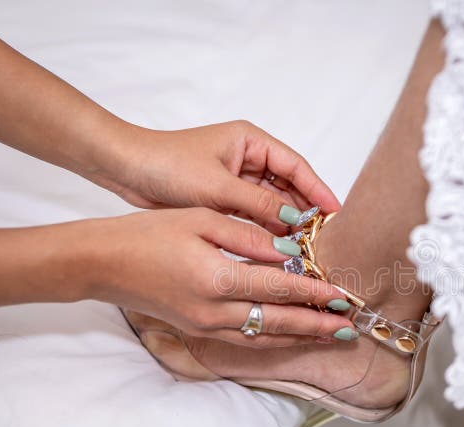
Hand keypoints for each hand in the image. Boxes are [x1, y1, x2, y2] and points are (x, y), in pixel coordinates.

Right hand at [87, 208, 354, 346]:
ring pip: (264, 338)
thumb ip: (249, 236)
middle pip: (279, 322)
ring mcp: (205, 327)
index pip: (281, 290)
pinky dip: (273, 339)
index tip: (345, 296)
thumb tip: (291, 252)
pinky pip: (245, 340)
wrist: (101, 263)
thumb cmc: (148, 233)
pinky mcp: (197, 332)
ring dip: (300, 337)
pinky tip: (290, 335)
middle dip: (318, 325)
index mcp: (218, 279)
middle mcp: (214, 312)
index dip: (316, 294)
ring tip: (330, 335)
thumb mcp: (201, 219)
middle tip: (351, 326)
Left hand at [89, 120, 340, 234]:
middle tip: (326, 237)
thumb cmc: (168, 165)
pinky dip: (269, 228)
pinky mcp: (225, 197)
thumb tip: (294, 222)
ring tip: (309, 246)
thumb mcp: (218, 187)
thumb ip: (258, 204)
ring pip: (273, 202)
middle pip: (289, 185)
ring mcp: (237, 178)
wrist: (127, 169)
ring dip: (288, 222)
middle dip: (306, 210)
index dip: (318, 190)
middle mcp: (248, 158)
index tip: (336, 213)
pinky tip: (282, 246)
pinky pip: (256, 213)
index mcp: (251, 141)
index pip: (296, 166)